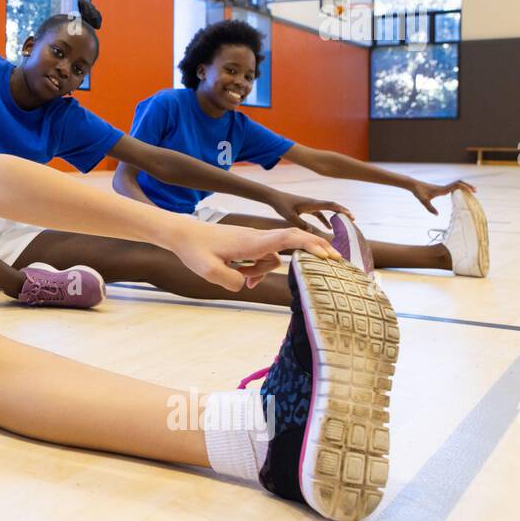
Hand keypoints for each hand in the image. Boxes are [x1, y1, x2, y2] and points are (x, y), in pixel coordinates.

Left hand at [171, 219, 342, 291]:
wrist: (182, 234)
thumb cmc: (195, 250)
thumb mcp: (210, 272)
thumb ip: (233, 282)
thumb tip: (248, 286)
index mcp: (251, 242)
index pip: (287, 238)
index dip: (309, 244)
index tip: (327, 253)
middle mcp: (256, 238)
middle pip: (291, 242)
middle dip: (312, 250)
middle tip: (336, 260)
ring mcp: (253, 240)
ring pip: (271, 258)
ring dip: (263, 270)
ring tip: (244, 277)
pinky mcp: (247, 245)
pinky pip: (261, 258)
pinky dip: (257, 269)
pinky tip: (245, 277)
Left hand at [269, 191, 353, 230]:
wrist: (275, 198)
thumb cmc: (282, 205)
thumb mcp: (290, 216)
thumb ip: (300, 224)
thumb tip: (311, 231)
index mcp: (312, 203)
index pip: (330, 205)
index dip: (341, 210)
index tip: (350, 215)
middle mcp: (314, 203)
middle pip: (332, 206)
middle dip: (343, 212)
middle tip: (353, 219)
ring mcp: (312, 205)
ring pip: (328, 209)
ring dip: (337, 215)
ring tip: (346, 222)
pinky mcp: (308, 208)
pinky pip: (320, 213)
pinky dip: (326, 219)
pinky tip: (329, 227)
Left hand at [410, 179, 475, 214]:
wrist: (414, 185)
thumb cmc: (419, 192)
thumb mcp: (424, 201)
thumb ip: (430, 208)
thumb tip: (437, 215)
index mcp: (442, 189)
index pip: (456, 185)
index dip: (464, 187)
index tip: (471, 190)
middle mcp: (444, 187)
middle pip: (459, 183)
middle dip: (467, 186)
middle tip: (475, 191)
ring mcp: (443, 187)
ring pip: (456, 184)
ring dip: (464, 186)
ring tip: (472, 191)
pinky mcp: (441, 189)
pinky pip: (453, 187)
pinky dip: (459, 188)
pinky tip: (462, 193)